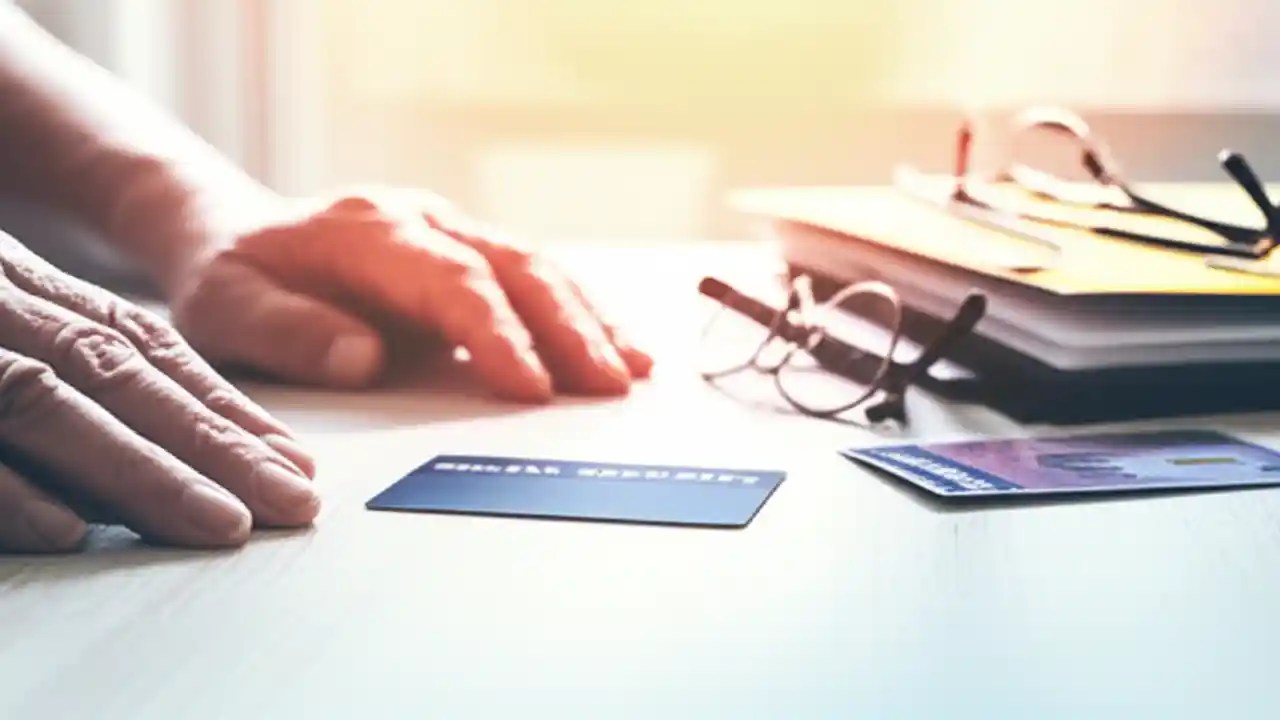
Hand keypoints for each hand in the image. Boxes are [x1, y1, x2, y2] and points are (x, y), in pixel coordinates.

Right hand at [0, 231, 317, 552]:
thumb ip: (63, 369)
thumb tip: (173, 457)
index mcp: (19, 284)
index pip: (141, 345)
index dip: (222, 406)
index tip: (294, 462)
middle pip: (117, 372)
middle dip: (213, 445)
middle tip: (292, 503)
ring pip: (46, 400)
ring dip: (142, 469)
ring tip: (224, 525)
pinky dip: (9, 487)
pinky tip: (69, 531)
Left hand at [168, 187, 652, 399]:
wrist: (237, 235)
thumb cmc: (234, 277)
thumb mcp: (227, 307)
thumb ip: (289, 332)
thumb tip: (366, 358)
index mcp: (370, 232)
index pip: (452, 280)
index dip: (497, 333)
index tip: (531, 388)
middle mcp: (423, 222)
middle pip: (516, 265)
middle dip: (569, 327)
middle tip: (610, 385)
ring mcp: (453, 234)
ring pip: (539, 267)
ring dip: (589, 319)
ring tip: (632, 371)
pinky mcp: (469, 258)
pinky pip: (535, 280)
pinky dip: (579, 314)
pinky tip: (615, 349)